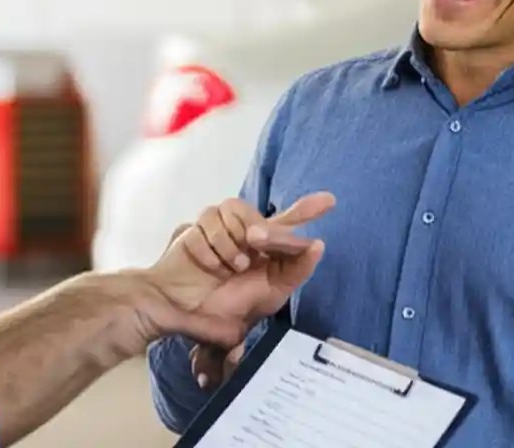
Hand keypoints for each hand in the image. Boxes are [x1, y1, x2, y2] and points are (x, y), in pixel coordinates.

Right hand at [140, 192, 334, 351]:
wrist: (183, 314)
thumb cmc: (225, 308)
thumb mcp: (269, 295)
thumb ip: (295, 271)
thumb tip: (318, 245)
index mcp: (265, 247)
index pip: (288, 221)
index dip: (307, 208)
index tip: (330, 200)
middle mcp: (243, 232)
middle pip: (259, 215)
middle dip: (260, 231)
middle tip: (253, 250)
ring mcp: (217, 228)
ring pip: (230, 213)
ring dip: (230, 246)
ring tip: (229, 269)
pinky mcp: (193, 231)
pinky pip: (206, 227)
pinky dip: (209, 252)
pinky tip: (209, 268)